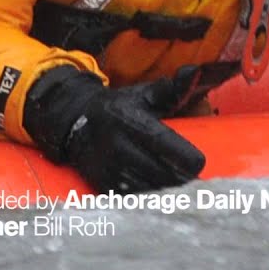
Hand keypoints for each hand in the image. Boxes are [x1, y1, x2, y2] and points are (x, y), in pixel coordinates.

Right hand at [23, 66, 204, 192]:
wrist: (73, 120)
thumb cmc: (118, 107)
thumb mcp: (142, 94)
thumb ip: (172, 88)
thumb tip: (195, 71)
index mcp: (132, 121)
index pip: (170, 148)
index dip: (190, 159)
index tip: (196, 161)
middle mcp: (118, 145)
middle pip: (166, 175)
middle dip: (183, 179)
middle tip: (191, 178)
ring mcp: (109, 167)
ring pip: (152, 190)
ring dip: (168, 190)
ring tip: (176, 185)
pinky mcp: (102, 184)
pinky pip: (135, 198)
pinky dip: (149, 197)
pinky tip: (155, 190)